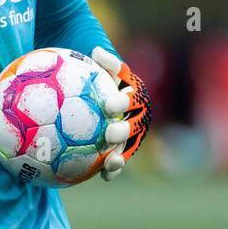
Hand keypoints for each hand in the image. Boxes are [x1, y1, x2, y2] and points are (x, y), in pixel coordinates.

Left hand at [91, 47, 152, 180]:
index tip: (109, 105)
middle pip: (134, 124)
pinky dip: (113, 169)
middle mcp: (135, 114)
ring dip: (122, 154)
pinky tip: (104, 176)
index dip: (124, 101)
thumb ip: (101, 61)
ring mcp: (129, 132)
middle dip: (124, 130)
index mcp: (132, 93)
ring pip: (129, 145)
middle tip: (109, 133)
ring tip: (111, 160)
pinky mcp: (121, 148)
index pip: (132, 96)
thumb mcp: (95, 64)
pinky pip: (118, 160)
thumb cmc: (92, 74)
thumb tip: (97, 52)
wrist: (91, 89)